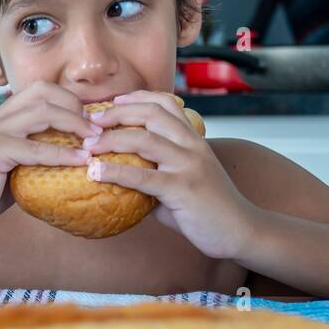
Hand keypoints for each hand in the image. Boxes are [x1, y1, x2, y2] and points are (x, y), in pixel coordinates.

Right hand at [0, 81, 100, 233]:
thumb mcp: (16, 162)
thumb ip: (38, 149)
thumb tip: (77, 151)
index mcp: (5, 114)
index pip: (43, 89)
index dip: (71, 99)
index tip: (91, 120)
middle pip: (45, 93)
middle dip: (77, 108)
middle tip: (98, 129)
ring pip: (42, 113)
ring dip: (74, 124)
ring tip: (96, 140)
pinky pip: (34, 148)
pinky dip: (61, 153)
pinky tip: (80, 160)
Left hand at [83, 90, 260, 259]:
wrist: (241, 231)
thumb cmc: (209, 210)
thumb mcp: (182, 184)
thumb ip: (155, 176)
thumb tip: (122, 181)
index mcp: (194, 139)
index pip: (166, 104)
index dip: (138, 98)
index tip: (114, 101)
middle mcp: (192, 146)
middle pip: (151, 114)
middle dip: (116, 113)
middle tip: (89, 121)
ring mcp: (188, 165)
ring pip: (144, 140)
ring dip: (110, 139)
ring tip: (87, 146)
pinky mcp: (182, 189)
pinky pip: (143, 176)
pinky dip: (115, 172)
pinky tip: (94, 173)